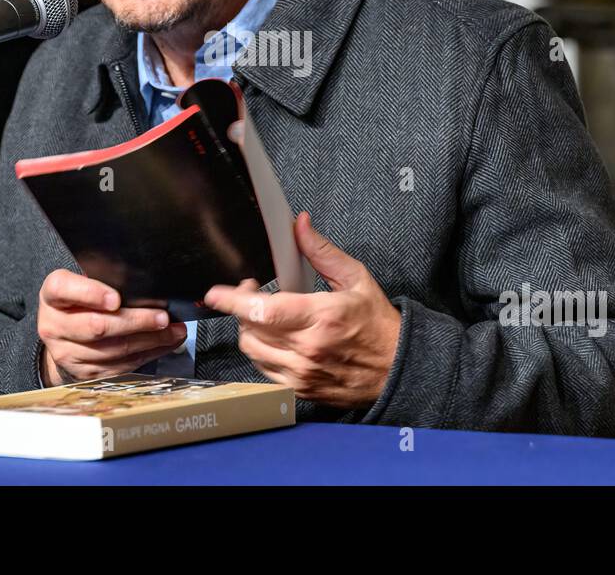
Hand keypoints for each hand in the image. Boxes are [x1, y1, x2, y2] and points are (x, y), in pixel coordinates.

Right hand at [37, 269, 186, 384]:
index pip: (64, 289)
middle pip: (97, 326)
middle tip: (163, 318)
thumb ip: (103, 279)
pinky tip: (162, 345)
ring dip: (149, 341)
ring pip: (113, 350)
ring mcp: (66, 353)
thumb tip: (144, 283)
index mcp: (52, 295)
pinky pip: (119, 366)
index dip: (91, 294)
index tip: (116, 299)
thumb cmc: (79, 302)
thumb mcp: (81, 282)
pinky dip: (146, 355)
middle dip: (136, 322)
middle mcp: (54, 326)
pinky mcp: (83, 373)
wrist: (61, 336)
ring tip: (173, 332)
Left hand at [203, 212, 400, 409]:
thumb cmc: (378, 324)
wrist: (397, 368)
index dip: (234, 301)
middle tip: (251, 292)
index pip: (264, 311)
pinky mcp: (301, 389)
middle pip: (251, 330)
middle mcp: (308, 349)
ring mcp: (302, 373)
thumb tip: (299, 225)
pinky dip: (261, 351)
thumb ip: (321, 251)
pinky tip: (274, 338)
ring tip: (261, 315)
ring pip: (253, 351)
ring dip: (249, 330)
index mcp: (322, 317)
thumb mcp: (356, 278)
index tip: (216, 293)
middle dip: (241, 308)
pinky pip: (264, 370)